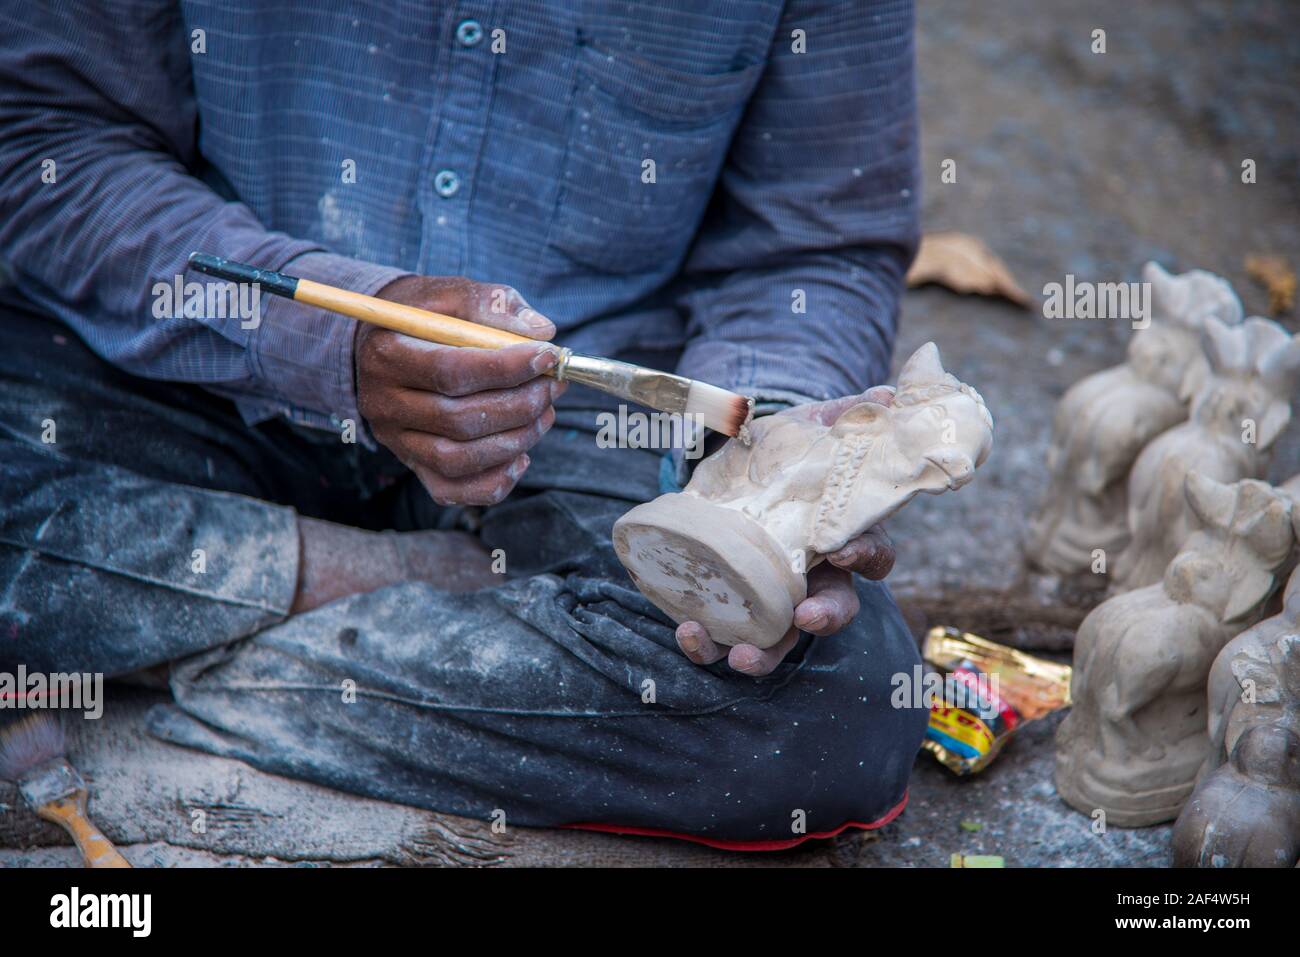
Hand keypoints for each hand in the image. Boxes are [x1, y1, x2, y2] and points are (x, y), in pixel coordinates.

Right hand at [357, 275, 562, 505]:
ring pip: (458, 459)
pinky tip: (522, 456)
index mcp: (386, 354)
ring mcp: (396, 440)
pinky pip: (452, 490)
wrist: (391, 340)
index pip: (451, 371)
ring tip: (544, 413)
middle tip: (554, 386)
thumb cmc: (431, 315)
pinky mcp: (412, 464)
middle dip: (520, 405)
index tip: (547, 356)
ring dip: (514, 440)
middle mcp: (382, 404)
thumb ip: (494, 305)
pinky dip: (493, 482)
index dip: (505, 368)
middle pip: (458, 420)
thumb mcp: (455, 294)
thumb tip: (541, 331)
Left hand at [675, 386, 897, 675]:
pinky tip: (689, 630)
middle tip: (803, 618)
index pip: (873, 557)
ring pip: (778, 640)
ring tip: (740, 656)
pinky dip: (706, 642)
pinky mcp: (730, 607)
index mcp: (844, 538)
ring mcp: (772, 600)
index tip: (844, 552)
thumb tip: (886, 392)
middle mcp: (815, 579)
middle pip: (833, 611)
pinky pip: (722, 637)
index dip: (865, 557)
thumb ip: (846, 414)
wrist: (732, 471)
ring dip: (762, 655)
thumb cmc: (786, 454)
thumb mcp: (812, 428)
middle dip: (822, 619)